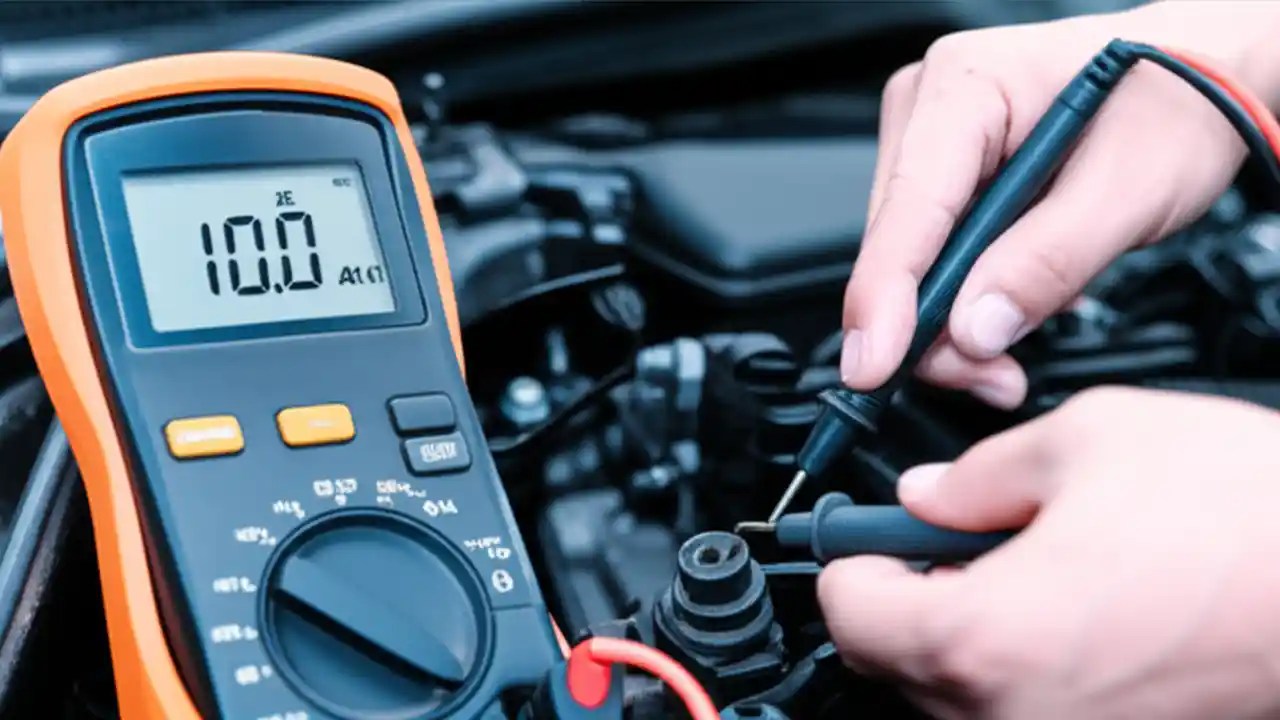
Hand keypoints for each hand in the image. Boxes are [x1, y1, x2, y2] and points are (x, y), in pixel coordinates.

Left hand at [817, 387, 1279, 719]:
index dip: (852, 555)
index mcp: (983, 638)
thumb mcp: (1086, 441)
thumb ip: (975, 476)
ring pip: (956, 689)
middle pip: (894, 659)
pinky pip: (1023, 707)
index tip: (867, 531)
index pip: (847, 613)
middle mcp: (1010, 716)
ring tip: (1037, 565)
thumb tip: (925, 495)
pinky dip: (1022, 662)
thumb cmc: (1251, 519)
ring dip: (967, 627)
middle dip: (910, 591)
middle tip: (957, 534)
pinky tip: (1077, 608)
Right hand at [842, 1, 1279, 408]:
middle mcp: (929, 108)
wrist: (1198, 84)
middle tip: (995, 374)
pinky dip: (963, 301)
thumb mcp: (1130, 189)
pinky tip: (1009, 306)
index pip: (908, 208)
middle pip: (897, 247)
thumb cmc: (1174, 104)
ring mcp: (927, 144)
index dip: (885, 295)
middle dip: (934, 327)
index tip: (874, 365)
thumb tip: (973, 326)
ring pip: (907, 264)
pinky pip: (929, 259)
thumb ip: (1049, 261)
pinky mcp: (939, 179)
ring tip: (1017, 343)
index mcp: (967, 86)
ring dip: (953, 322)